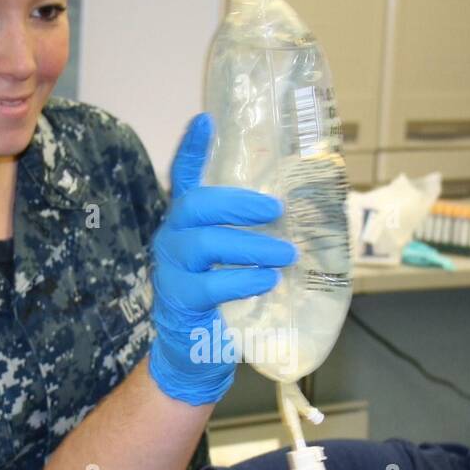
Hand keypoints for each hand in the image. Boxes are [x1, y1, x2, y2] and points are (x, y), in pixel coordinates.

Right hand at [147, 113, 295, 404]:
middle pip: (196, 205)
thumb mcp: (232, 260)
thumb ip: (250, 234)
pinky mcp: (178, 300)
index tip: (206, 120)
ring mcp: (170, 269)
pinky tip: (267, 281)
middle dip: (239, 203)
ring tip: (286, 253)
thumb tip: (299, 214)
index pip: (182, 177)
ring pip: (206, 244)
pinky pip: (210, 284)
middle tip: (276, 209)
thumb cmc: (221, 298)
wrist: (192, 350)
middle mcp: (171, 238)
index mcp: (186, 222)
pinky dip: (243, 280)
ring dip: (252, 246)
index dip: (192, 149)